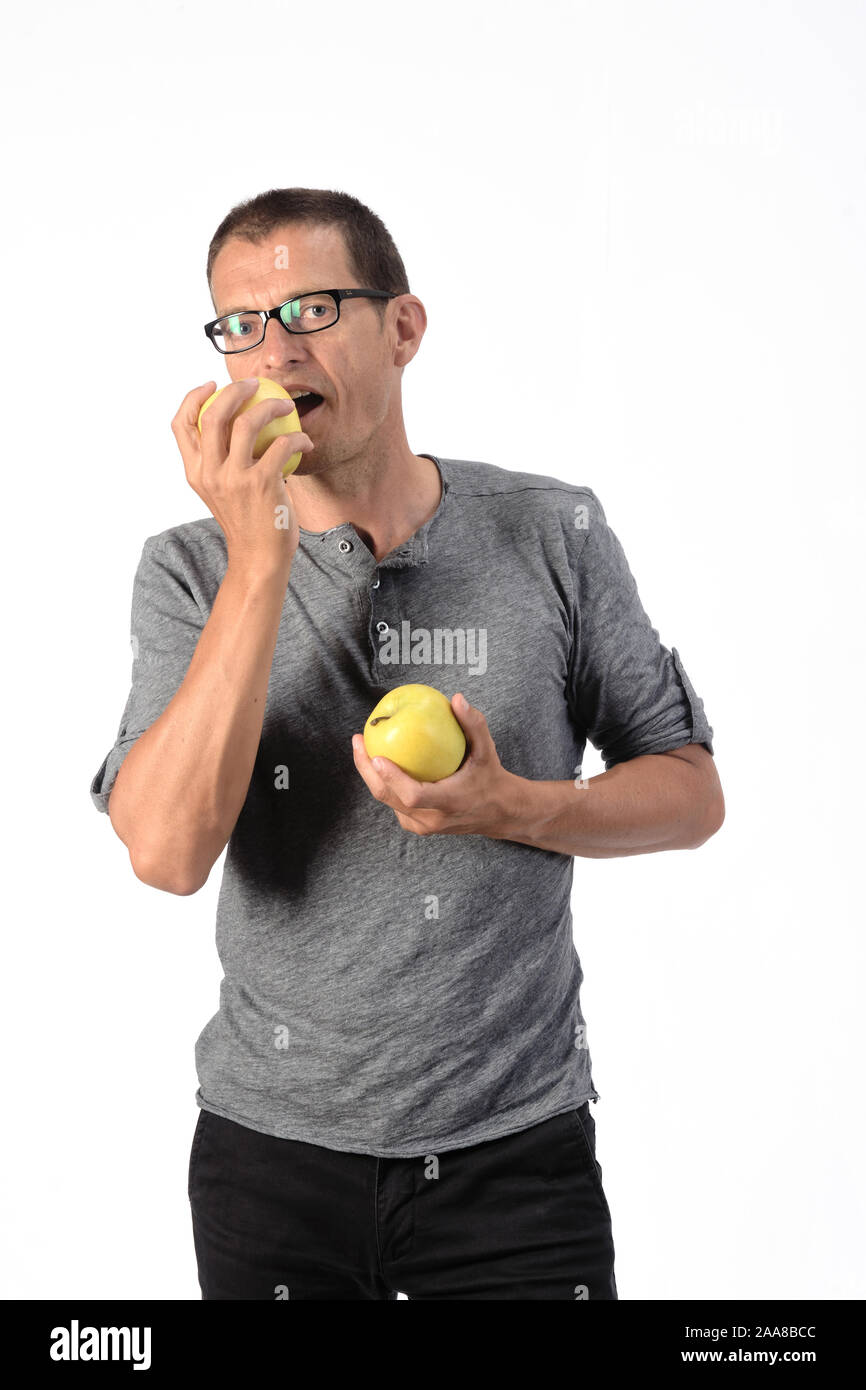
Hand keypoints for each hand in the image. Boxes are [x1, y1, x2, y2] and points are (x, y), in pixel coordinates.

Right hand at [170, 379, 313, 577]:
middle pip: (214, 414)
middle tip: (255, 384)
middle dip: (235, 389)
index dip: (194, 397)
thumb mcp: (221, 492)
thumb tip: (235, 424)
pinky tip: (305, 442)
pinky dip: (298, 438)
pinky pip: (282, 445)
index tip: (212, 385)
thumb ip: (220, 463)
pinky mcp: (262, 484)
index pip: (181, 425)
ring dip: (270, 406)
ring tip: (286, 406)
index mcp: (195, 472)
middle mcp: (210, 473)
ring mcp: (234, 479)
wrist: (258, 557)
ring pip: (246, 422)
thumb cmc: (246, 522)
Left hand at [351, 692, 516, 837]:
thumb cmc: (491, 777)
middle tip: (358, 741)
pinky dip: (384, 784)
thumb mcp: (487, 750)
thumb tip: (457, 698)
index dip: (392, 778)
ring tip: (362, 748)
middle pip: (389, 797)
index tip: (377, 755)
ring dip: (372, 775)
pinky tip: (378, 763)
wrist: (497, 812)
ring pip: (387, 801)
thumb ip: (474, 724)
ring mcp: (423, 826)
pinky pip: (394, 804)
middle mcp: (432, 819)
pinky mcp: (418, 827)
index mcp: (449, 802)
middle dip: (367, 769)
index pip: (413, 795)